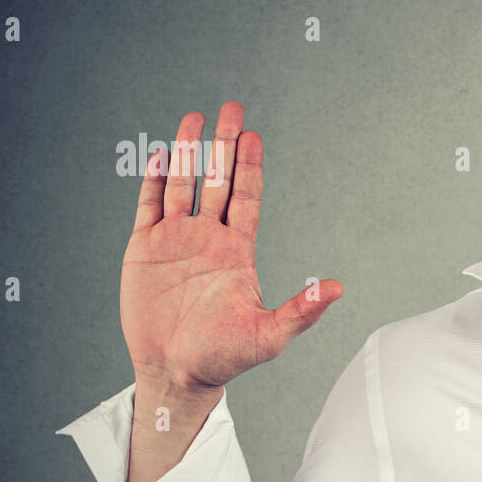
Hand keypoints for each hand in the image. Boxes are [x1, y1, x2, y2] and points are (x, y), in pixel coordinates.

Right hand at [120, 101, 341, 393]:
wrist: (176, 373)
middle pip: (217, 180)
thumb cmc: (225, 358)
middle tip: (232, 107)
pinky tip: (158, 155)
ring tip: (193, 118)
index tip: (254, 136)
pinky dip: (152, 180)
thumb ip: (302, 310)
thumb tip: (338, 288)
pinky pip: (147, 206)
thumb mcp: (270, 335)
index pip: (246, 197)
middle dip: (224, 145)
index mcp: (237, 252)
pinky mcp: (143, 250)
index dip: (250, 167)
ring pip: (181, 185)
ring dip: (186, 152)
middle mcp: (208, 239)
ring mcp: (175, 241)